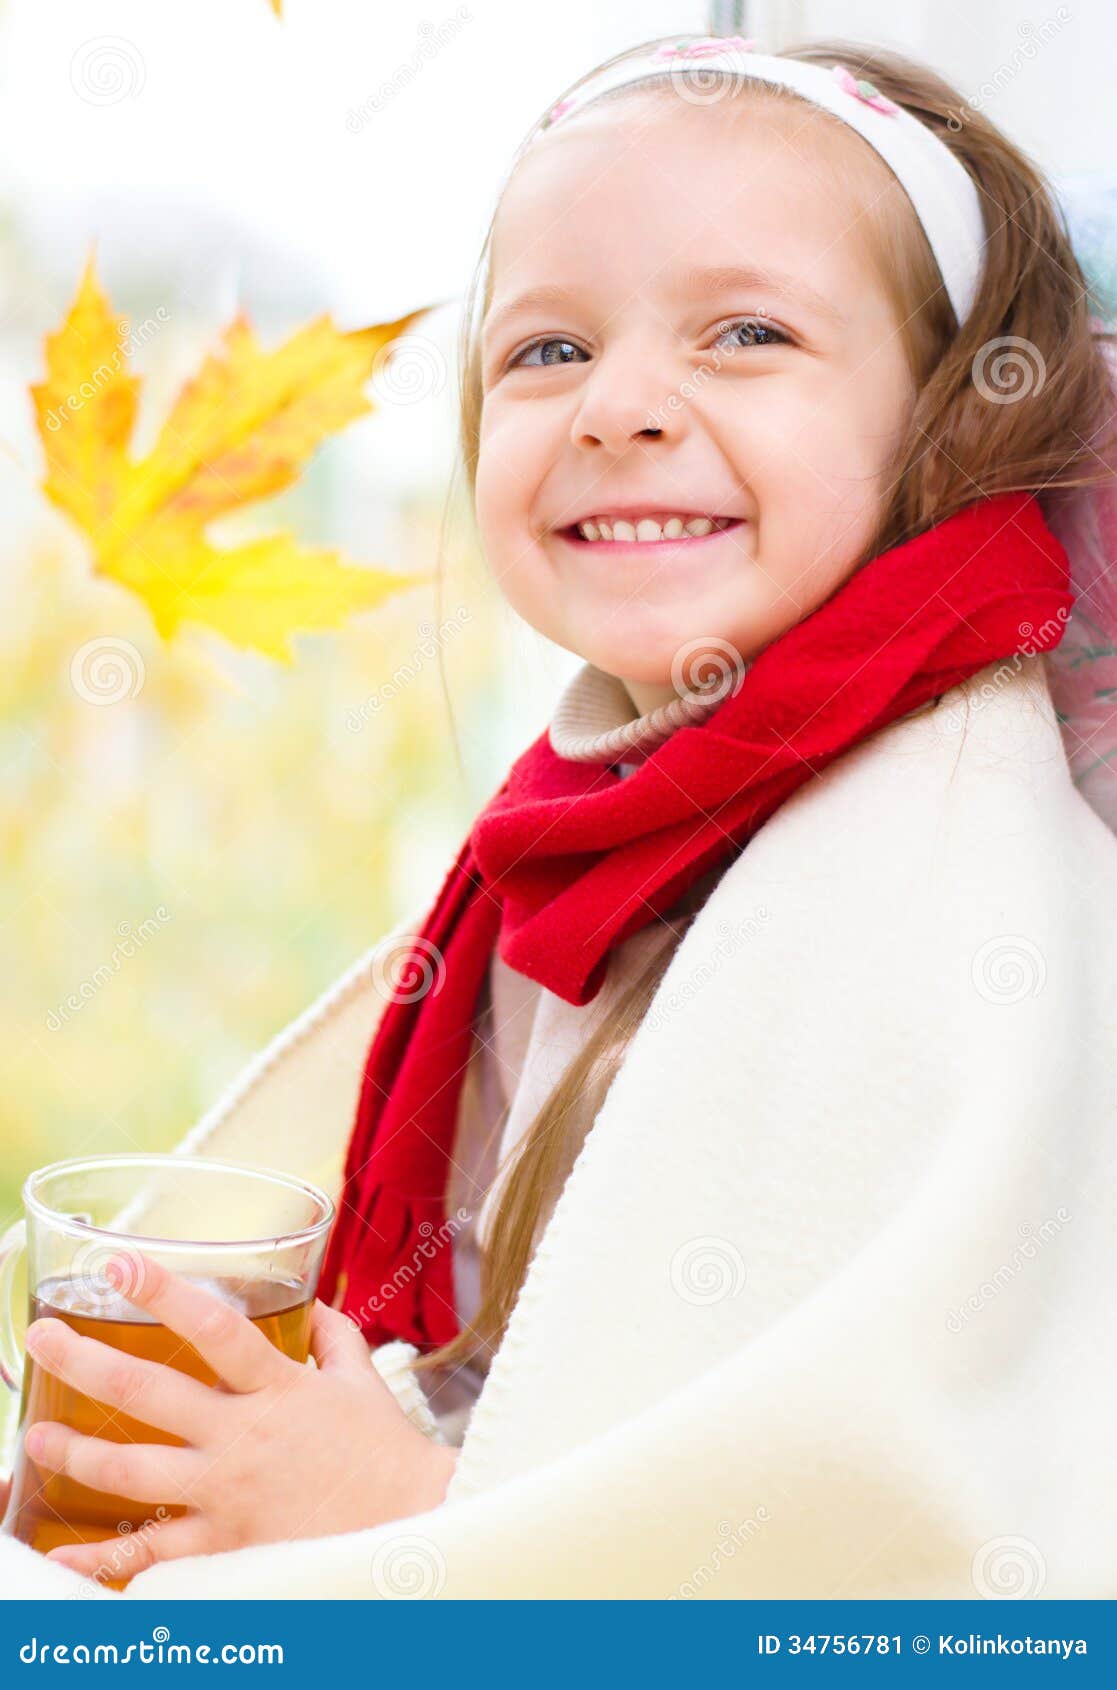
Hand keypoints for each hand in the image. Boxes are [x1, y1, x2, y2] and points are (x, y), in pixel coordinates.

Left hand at [20, 1250, 456, 1580]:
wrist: (411, 1527)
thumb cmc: (388, 1452)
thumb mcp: (363, 1380)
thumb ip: (333, 1337)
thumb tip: (312, 1305)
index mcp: (278, 1388)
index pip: (213, 1327)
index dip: (163, 1291)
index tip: (120, 1264)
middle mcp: (243, 1437)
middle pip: (149, 1394)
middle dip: (86, 1360)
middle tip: (41, 1336)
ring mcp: (228, 1494)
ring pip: (134, 1472)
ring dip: (76, 1453)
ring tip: (34, 1435)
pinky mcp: (225, 1546)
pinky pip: (153, 1553)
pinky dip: (102, 1557)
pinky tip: (61, 1550)